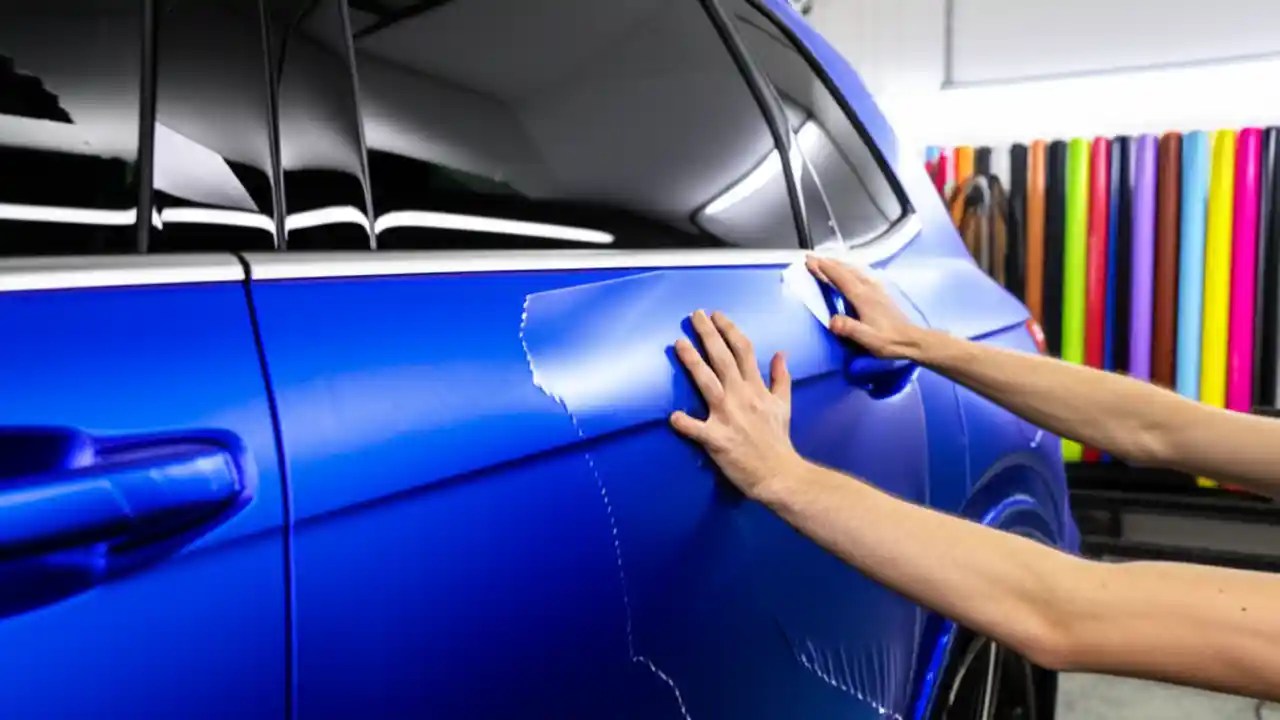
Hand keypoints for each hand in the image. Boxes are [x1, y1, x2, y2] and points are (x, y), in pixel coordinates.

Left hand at [669, 310, 803, 498]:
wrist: (779, 474)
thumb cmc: (778, 440)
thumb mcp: (785, 405)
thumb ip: (781, 378)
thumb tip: (780, 353)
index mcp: (756, 388)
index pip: (743, 350)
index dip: (729, 330)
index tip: (716, 315)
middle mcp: (741, 397)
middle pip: (723, 358)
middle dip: (708, 334)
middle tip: (695, 315)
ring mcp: (727, 417)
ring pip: (707, 383)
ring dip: (693, 362)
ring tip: (679, 343)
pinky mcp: (716, 439)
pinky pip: (696, 429)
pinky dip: (685, 423)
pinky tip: (673, 416)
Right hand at [805, 256, 922, 359]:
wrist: (912, 340)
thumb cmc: (888, 340)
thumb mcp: (867, 338)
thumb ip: (849, 328)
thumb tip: (832, 320)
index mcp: (862, 297)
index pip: (840, 278)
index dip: (824, 269)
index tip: (810, 260)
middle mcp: (869, 288)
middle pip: (846, 270)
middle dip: (828, 263)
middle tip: (812, 257)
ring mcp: (876, 289)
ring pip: (854, 271)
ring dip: (839, 264)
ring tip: (827, 261)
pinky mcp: (881, 293)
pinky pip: (861, 275)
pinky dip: (850, 269)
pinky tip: (851, 271)